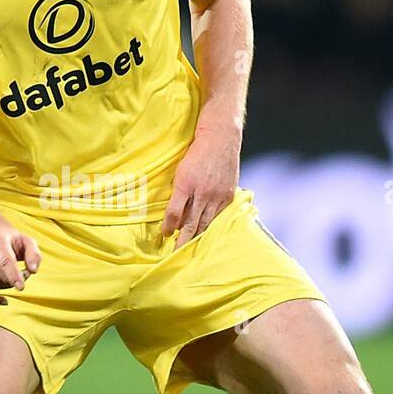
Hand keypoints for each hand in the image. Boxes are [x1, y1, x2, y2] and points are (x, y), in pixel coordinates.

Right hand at [0, 209, 41, 304]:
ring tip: (9, 276)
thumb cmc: (9, 239)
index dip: (13, 275)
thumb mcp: (26, 240)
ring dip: (5, 286)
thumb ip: (34, 254)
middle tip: (21, 273)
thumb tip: (34, 270)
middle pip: (1, 276)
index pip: (5, 261)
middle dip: (14, 280)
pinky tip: (3, 299)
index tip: (21, 287)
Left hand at [161, 129, 239, 249]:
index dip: (168, 226)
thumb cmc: (196, 153)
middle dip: (182, 240)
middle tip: (175, 253)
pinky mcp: (227, 195)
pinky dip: (211, 225)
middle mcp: (201, 192)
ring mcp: (216, 195)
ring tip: (190, 248)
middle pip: (190, 223)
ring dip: (197, 236)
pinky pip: (218, 215)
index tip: (164, 234)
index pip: (174, 213)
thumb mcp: (181, 170)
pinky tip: (207, 232)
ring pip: (205, 222)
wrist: (220, 139)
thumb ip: (178, 193)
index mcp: (185, 184)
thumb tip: (175, 216)